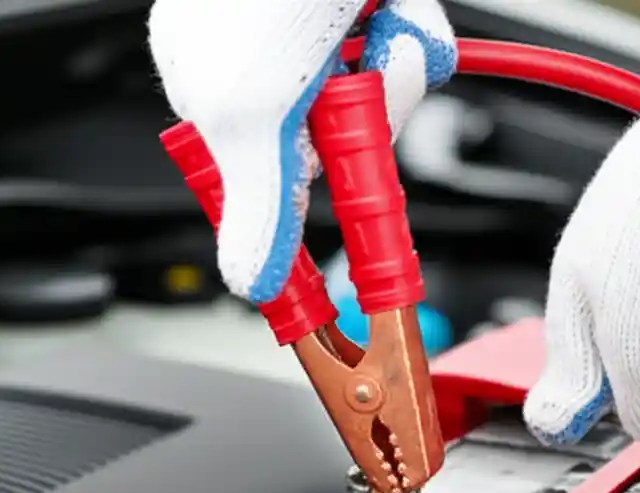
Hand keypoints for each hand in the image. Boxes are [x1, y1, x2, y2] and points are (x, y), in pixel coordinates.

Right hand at [147, 0, 455, 303]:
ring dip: (398, 61)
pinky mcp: (371, 8)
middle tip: (354, 71)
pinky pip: (418, 45)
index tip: (341, 314)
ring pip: (391, 93)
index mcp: (221, 101)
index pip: (275, 193)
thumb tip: (244, 284)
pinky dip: (415, 27)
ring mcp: (325, 38)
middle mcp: (274, 74)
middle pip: (350, 144)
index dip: (311, 234)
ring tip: (372, 15)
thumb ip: (255, 204)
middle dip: (371, 109)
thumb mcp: (252, 109)